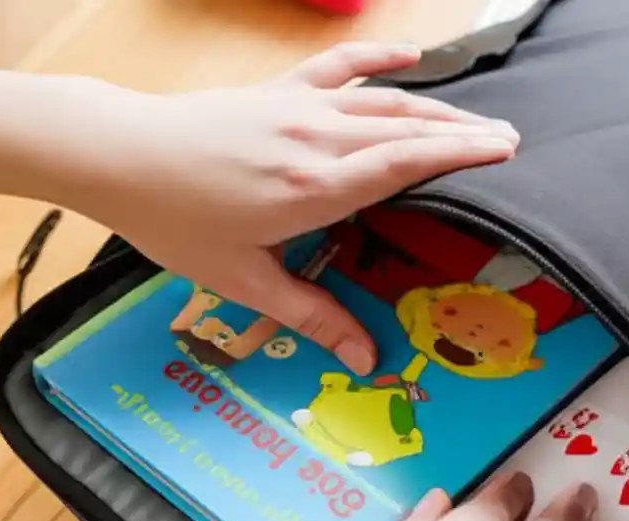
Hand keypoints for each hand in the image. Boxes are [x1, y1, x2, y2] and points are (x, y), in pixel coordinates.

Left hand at [71, 43, 519, 373]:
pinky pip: (339, 67)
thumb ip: (313, 314)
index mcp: (314, 188)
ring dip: (437, 107)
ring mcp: (299, 107)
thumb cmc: (175, 221)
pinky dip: (377, 57)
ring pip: (385, 100)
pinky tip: (411, 55)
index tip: (505, 153)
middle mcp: (316, 138)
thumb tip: (367, 359)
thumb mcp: (244, 281)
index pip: (406, 162)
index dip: (460, 155)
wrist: (118, 155)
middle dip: (464, 133)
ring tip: (480, 121)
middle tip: (511, 142)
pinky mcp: (279, 91)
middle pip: (408, 127)